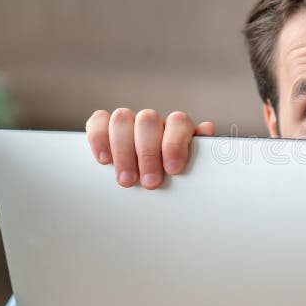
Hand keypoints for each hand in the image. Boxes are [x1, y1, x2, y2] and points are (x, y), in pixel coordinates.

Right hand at [85, 109, 215, 188]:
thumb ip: (200, 155)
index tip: (173, 170)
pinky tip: (104, 161)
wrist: (153, 187)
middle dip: (148, 153)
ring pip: (122, 119)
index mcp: (178, 127)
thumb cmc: (174, 181)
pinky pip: (99, 120)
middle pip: (148, 120)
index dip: (174, 143)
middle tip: (150, 183)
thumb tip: (207, 130)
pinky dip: (99, 138)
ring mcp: (129, 121)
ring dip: (123, 151)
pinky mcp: (104, 127)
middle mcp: (154, 121)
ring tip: (127, 181)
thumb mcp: (191, 172)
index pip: (177, 121)